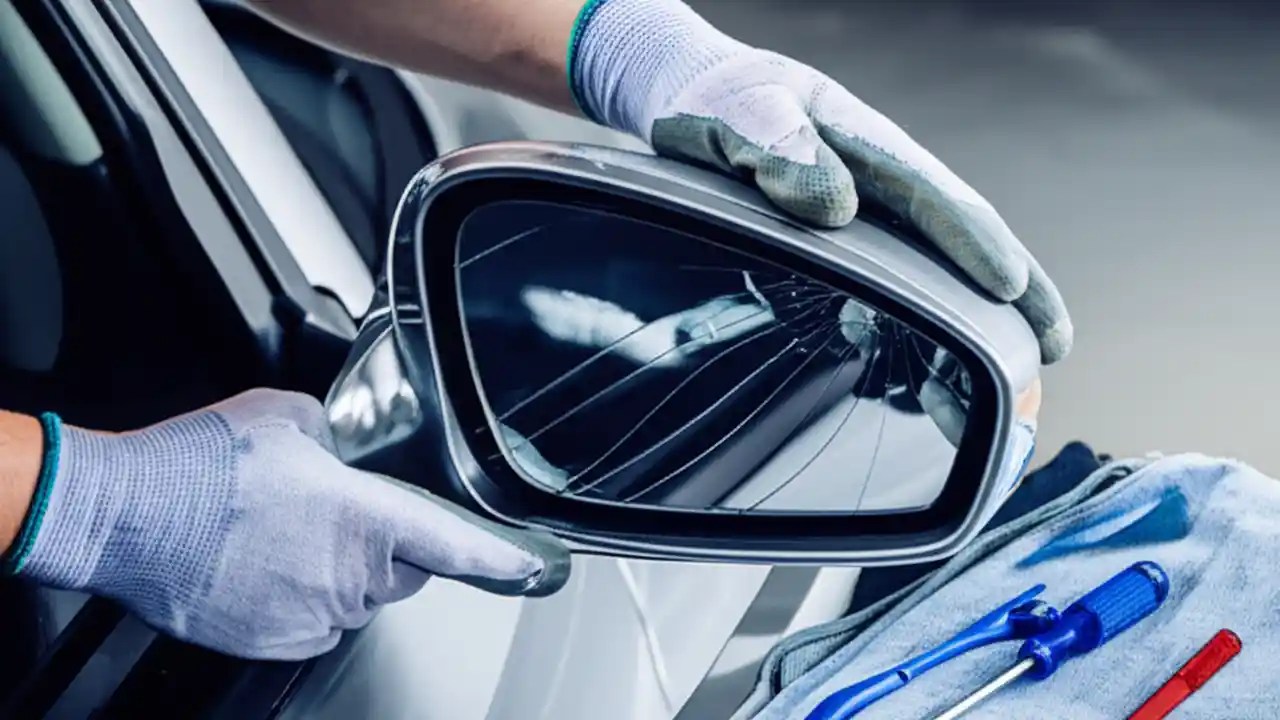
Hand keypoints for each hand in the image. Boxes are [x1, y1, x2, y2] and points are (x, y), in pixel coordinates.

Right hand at [14, 389, 568, 659]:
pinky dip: (298, 597)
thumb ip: (336, 434)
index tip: (532, 565)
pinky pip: (311, 621)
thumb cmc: (199, 467)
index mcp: (365, 519)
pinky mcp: (274, 643)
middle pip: (401, 571)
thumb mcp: (285, 418)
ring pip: (353, 599)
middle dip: (383, 547)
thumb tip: (342, 445)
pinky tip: (258, 564)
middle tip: (331, 514)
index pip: (456, 545)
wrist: (124, 516)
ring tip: (278, 535)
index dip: (502, 557)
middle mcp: (348, 577)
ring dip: (334, 572)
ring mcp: (311, 616)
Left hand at [569, 0, 1070, 364]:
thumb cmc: (727, 105)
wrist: (704, 102)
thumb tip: (836, 207)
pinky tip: (916, 384)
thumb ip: (781, 148)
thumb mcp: (742, 114)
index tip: (1012, 287)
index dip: (976, 244)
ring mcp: (875, 224)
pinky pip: (897, 296)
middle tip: (1052, 349)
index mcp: (872, 151)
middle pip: (963, 246)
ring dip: (969, 332)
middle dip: (1015, 298)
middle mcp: (888, 192)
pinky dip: (913, 339)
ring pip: (937, 279)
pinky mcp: (851, 252)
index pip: (937, 200)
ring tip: (998, 389)